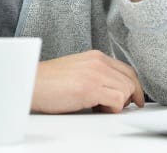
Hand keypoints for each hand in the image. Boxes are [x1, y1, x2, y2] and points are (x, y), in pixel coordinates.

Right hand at [31, 50, 145, 113]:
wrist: (30, 84)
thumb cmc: (49, 83)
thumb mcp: (78, 72)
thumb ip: (96, 76)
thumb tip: (113, 94)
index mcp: (95, 56)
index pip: (127, 69)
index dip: (135, 86)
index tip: (136, 99)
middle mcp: (98, 61)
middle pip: (131, 80)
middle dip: (129, 97)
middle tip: (117, 108)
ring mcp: (95, 73)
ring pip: (126, 90)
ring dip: (118, 104)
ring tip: (100, 108)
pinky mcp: (90, 87)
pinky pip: (117, 100)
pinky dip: (112, 109)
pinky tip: (97, 109)